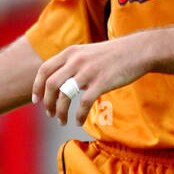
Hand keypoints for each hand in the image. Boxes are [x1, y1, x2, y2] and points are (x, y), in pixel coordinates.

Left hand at [32, 38, 146, 125]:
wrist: (137, 51)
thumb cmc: (114, 55)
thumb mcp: (88, 53)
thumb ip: (73, 63)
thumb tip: (62, 81)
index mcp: (71, 53)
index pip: (44, 69)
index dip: (37, 86)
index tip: (36, 100)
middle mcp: (76, 61)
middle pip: (51, 84)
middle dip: (47, 102)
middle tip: (49, 113)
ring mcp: (88, 72)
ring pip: (65, 95)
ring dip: (60, 111)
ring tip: (61, 121)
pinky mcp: (101, 83)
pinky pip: (83, 104)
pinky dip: (78, 116)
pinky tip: (78, 122)